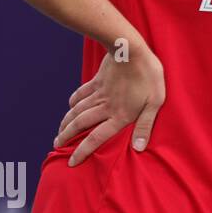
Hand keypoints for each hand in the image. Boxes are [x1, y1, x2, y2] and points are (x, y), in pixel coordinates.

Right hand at [54, 43, 164, 165]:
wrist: (130, 50)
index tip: (71, 162)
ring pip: (77, 111)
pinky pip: (80, 94)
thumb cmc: (148, 77)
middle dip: (66, 137)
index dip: (83, 151)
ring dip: (66, 122)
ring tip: (59, 132)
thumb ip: (145, 125)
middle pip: (80, 125)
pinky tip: (70, 106)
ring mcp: (98, 93)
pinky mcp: (96, 81)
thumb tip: (138, 147)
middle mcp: (105, 107)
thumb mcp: (155, 102)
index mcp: (119, 115)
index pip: (96, 138)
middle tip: (57, 146)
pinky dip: (73, 102)